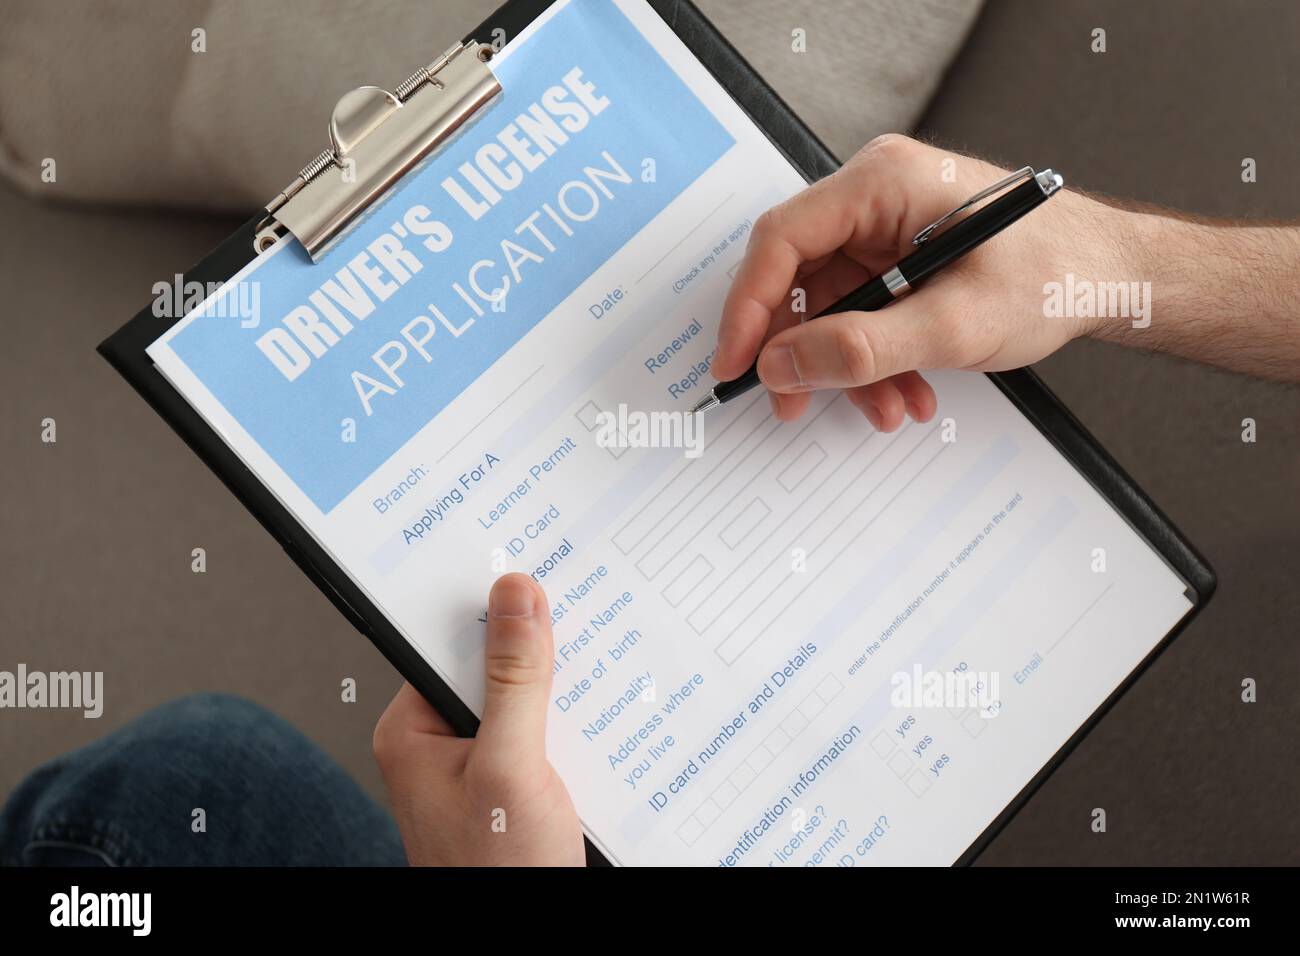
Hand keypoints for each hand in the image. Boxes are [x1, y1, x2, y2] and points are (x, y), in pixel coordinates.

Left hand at [373, 573, 583, 865]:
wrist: (526, 942)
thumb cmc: (498, 870)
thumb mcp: (511, 763)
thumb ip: (514, 679)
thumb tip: (515, 594)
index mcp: (415, 730)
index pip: (450, 642)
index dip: (495, 608)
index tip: (537, 571)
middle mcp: (442, 743)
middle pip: (493, 666)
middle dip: (540, 648)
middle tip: (586, 612)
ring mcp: (481, 765)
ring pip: (526, 700)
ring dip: (566, 689)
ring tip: (605, 665)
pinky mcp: (516, 785)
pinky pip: (546, 733)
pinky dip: (577, 723)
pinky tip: (608, 715)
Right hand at [714, 134, 1139, 424]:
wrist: (1111, 279)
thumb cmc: (1056, 275)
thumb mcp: (955, 324)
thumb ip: (862, 348)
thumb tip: (782, 366)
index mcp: (882, 182)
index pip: (782, 240)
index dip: (748, 307)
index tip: (737, 364)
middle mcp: (876, 196)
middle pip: (799, 277)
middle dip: (805, 352)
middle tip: (791, 404)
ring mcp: (887, 228)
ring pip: (831, 306)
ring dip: (848, 367)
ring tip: (886, 409)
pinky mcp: (900, 258)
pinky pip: (862, 313)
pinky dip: (874, 359)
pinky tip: (905, 393)